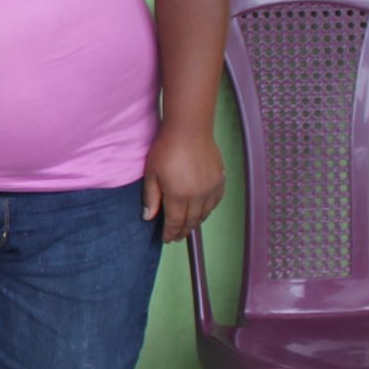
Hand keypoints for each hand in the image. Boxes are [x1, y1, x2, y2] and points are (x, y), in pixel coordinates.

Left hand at [142, 123, 225, 242]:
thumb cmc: (167, 149)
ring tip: (188, 226)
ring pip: (205, 213)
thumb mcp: (151, 174)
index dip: (170, 233)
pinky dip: (208, 210)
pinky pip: (215, 201)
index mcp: (179, 196)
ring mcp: (211, 188)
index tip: (166, 238)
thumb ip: (151, 198)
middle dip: (183, 231)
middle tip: (176, 237)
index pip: (175, 222)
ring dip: (196, 222)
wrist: (189, 129)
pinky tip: (203, 210)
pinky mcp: (220, 179)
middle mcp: (198, 196)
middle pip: (191, 220)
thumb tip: (149, 217)